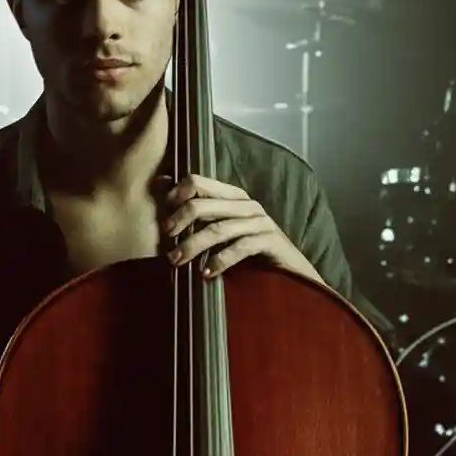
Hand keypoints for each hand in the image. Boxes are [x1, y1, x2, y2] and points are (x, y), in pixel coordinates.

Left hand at [159, 174, 325, 284]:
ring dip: (193, 245)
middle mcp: (246, 205)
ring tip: (177, 260)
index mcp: (232, 197)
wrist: (292, 271)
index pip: (198, 182)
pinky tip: (206, 272)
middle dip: (180, 221)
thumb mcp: (223, 231)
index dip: (176, 196)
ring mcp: (259, 222)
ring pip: (218, 228)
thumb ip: (199, 216)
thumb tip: (162, 190)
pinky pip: (240, 247)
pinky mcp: (270, 241)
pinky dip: (220, 260)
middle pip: (204, 204)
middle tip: (166, 238)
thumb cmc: (252, 251)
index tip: (162, 215)